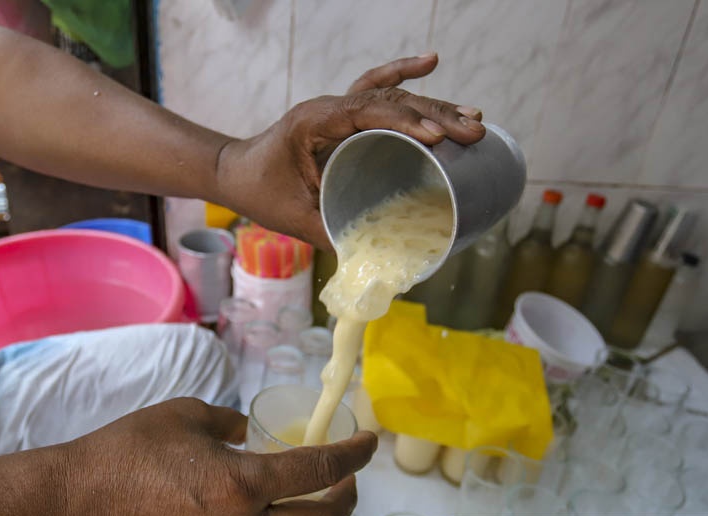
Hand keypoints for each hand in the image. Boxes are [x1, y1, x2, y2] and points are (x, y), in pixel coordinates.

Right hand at [64, 398, 377, 515]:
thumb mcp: (190, 414)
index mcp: (244, 481)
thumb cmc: (132, 447)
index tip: (369, 444)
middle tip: (347, 479)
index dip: (352, 455)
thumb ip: (232, 422)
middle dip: (344, 498)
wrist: (80, 495)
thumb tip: (251, 431)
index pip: (317, 469)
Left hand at [213, 54, 484, 246]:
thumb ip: (333, 236)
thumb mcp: (296, 218)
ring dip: (433, 104)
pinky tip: (431, 62)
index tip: (438, 137)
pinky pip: (378, 87)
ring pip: (392, 96)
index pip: (366, 112)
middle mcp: (329, 108)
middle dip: (435, 116)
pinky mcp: (345, 114)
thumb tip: (380, 260)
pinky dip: (404, 74)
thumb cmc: (261, 191)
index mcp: (314, 122)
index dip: (405, 122)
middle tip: (473, 132)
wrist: (234, 171)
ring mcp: (338, 108)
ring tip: (473, 118)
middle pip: (390, 101)